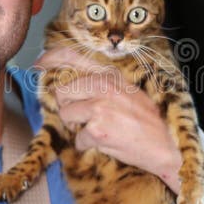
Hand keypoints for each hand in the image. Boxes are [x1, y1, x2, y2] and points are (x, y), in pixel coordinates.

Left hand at [35, 48, 182, 191]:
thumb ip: (103, 85)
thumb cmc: (147, 121)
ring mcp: (100, 107)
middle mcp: (104, 87)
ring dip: (78, 127)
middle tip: (84, 117)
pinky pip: (78, 139)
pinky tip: (107, 142)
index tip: (38, 64)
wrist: (165, 146)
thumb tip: (74, 86)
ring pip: (67, 115)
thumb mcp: (128, 92)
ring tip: (98, 129)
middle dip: (68, 107)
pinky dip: (89, 145)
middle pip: (62, 92)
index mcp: (111, 75)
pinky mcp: (97, 130)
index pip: (73, 56)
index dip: (51, 58)